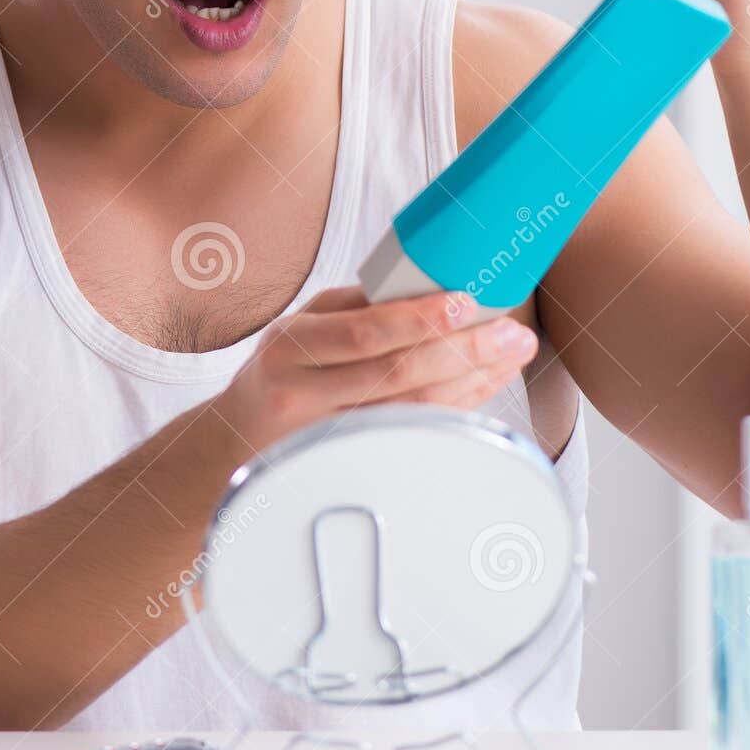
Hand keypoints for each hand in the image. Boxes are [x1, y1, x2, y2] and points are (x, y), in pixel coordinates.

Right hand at [213, 284, 537, 447]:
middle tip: (512, 333)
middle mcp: (303, 394)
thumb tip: (431, 285)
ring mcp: (325, 437)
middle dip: (464, 352)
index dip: (418, 319)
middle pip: (396, 375)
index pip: (362, 333)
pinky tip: (485, 385)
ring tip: (512, 354)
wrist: (237, 441)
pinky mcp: (348, 464)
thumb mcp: (301, 326)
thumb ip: (356, 308)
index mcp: (291, 345)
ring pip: (411, 412)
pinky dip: (456, 407)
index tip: (466, 302)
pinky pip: (413, 434)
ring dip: (472, 380)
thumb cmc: (281, 370)